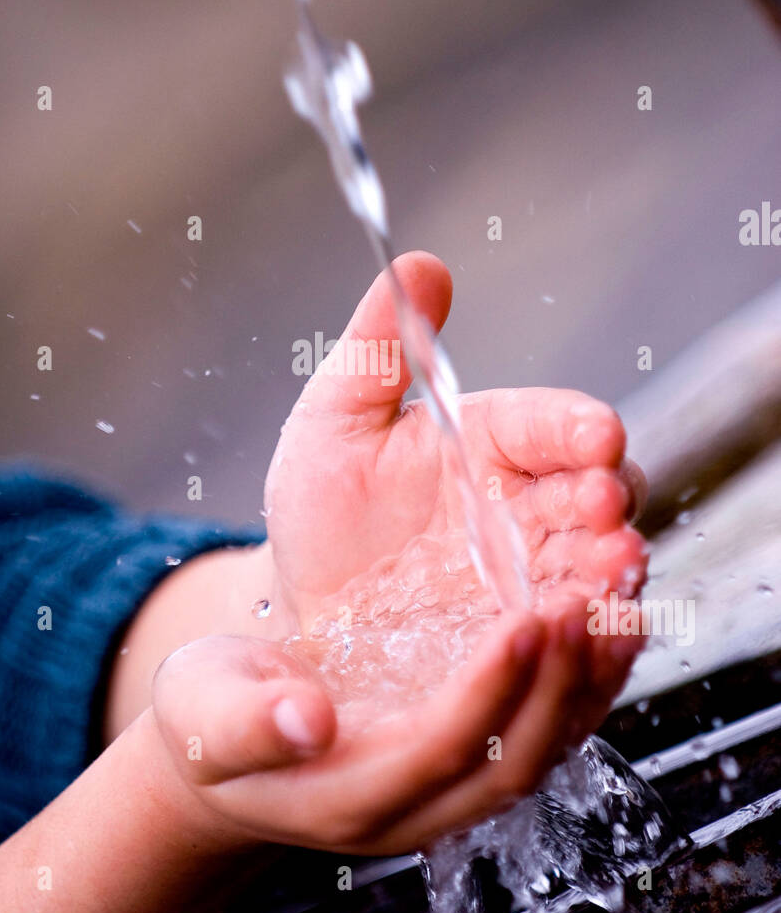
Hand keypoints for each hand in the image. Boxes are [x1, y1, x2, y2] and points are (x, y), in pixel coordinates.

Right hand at [151, 605, 636, 856]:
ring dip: (582, 685)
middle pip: (508, 763)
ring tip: (613, 604)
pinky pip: (541, 734)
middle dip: (555, 685)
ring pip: (539, 754)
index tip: (524, 614)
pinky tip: (603, 623)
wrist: (229, 737)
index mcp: (344, 798)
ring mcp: (444, 794)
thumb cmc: (208, 716)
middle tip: (584, 599)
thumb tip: (307, 721)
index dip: (486, 689)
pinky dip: (580, 685)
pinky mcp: (466, 763)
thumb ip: (248, 721)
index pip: (437, 751)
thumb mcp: (203, 711)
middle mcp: (410, 811)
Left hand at [264, 251, 646, 696]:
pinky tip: (583, 637)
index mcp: (495, 441)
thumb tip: (416, 266)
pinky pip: (574, 642)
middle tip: (602, 509)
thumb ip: (377, 350)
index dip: (580, 427)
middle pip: (595, 495)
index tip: (596, 432)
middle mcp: (529, 507)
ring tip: (608, 574)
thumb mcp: (334, 425)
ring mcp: (535, 579)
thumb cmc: (324, 509)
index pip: (552, 424)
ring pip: (594, 569)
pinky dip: (590, 640)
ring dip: (610, 571)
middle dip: (607, 500)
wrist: (303, 609)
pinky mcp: (528, 647)